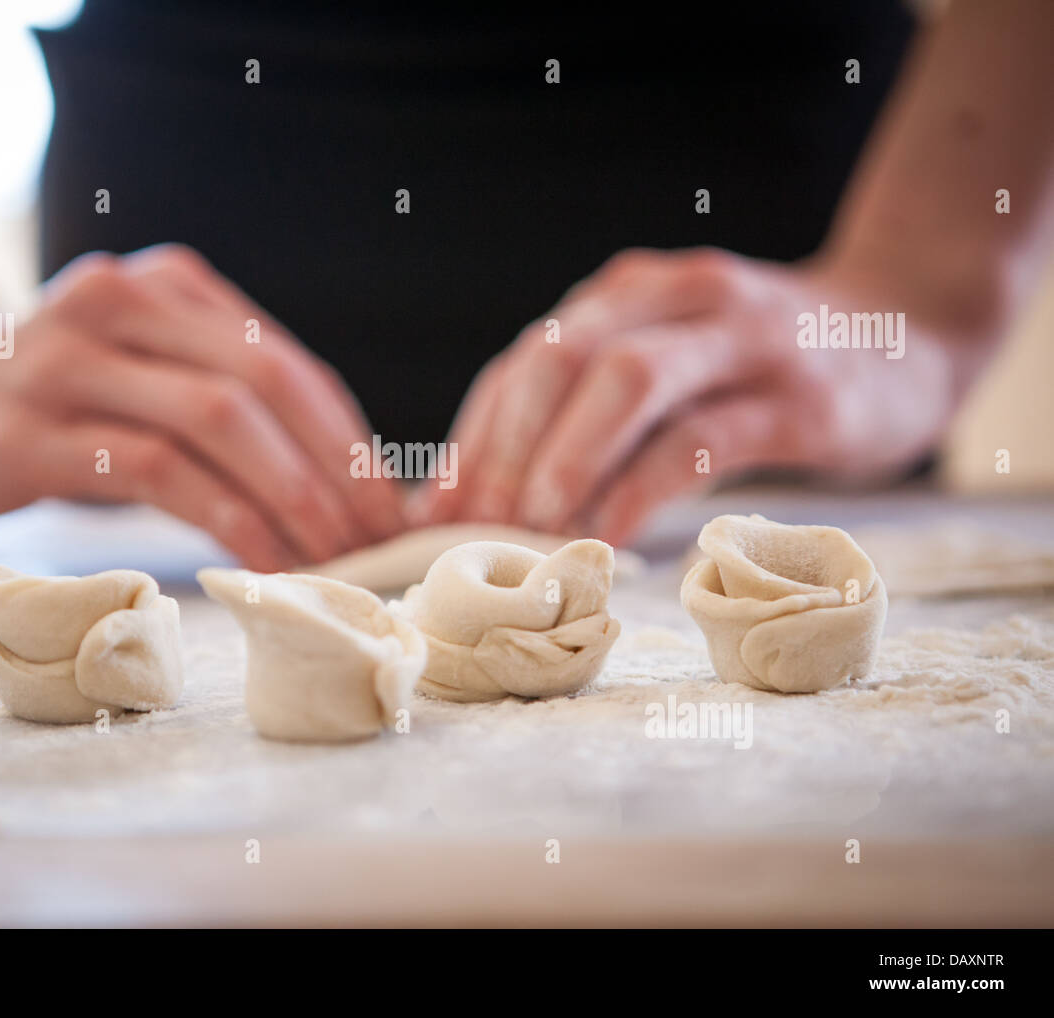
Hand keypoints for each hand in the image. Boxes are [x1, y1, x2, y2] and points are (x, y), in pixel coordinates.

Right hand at [0, 244, 404, 569]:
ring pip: (217, 421)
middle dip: (336, 471)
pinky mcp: (27, 429)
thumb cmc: (61, 402)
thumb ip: (225, 401)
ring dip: (291, 498)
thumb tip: (342, 489)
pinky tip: (259, 560)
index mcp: (168, 286)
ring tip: (331, 561)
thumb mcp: (147, 375)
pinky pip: (155, 469)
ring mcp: (69, 359)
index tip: (390, 509)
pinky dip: (223, 516)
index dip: (349, 441)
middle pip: (265, 384)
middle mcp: (122, 302)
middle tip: (375, 544)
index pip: (287, 364)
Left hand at [416, 246, 980, 543]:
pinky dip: (643, 490)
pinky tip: (612, 536)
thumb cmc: (754, 366)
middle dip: (506, 449)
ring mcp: (741, 341)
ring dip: (566, 461)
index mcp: (629, 293)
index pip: (527, 361)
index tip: (438, 512)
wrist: (905, 330)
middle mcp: (678, 297)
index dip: (474, 438)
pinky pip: (701, 439)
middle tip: (478, 529)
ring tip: (534, 529)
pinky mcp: (797, 398)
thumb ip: (591, 409)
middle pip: (561, 360)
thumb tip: (484, 497)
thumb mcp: (668, 361)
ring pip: (627, 384)